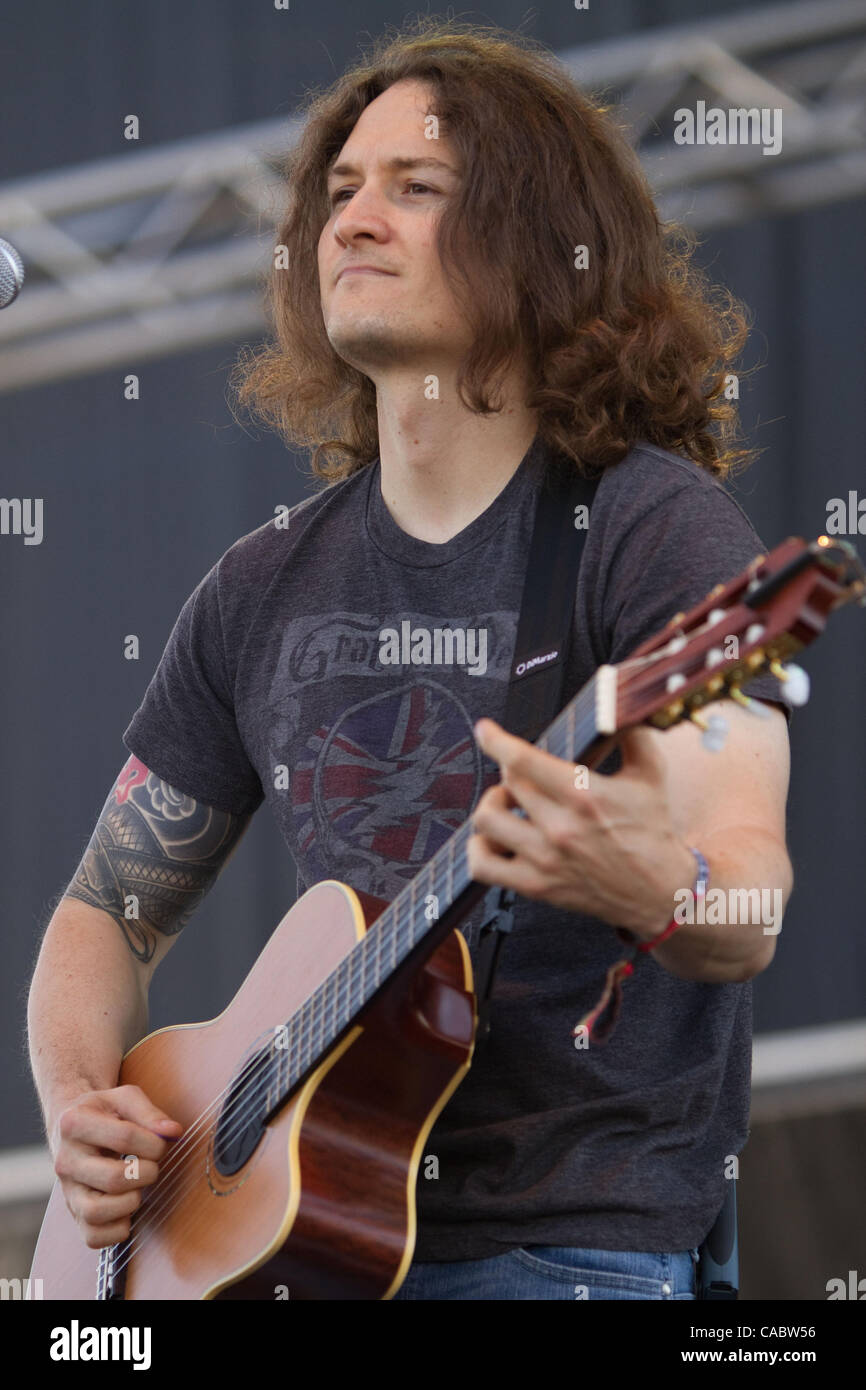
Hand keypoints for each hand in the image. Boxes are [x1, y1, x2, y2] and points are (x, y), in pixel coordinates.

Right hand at [50, 1084, 182, 1248]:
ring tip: (138, 1187)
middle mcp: (64, 1160)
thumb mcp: (124, 1099)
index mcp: (74, 1123)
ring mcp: (67, 1191)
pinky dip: (118, 1228)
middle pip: (113, 1178)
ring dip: (131, 1202)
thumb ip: (150, 1112)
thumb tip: (173, 1132)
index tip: (161, 1142)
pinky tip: (127, 1207)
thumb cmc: (105, 1112)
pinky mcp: (74, 1214)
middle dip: (146, 1173)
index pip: (124, 1137)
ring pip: (97, 1212)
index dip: (154, 1143)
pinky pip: (94, 1237)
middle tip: (151, 1166)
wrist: (74, 1128)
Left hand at [466, 718, 695, 937]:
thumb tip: (614, 706)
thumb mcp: (650, 775)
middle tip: (522, 773)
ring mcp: (545, 859)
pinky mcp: (536, 886)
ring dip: (492, 805)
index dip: (496, 741)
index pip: (523, 760)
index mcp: (585, 795)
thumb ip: (632, 735)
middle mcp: (561, 828)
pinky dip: (479, 847)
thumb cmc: (653, 832)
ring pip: (486, 820)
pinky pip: (483, 865)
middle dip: (509, 771)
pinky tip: (497, 838)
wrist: (660, 892)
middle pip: (506, 784)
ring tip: (508, 804)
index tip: (485, 730)